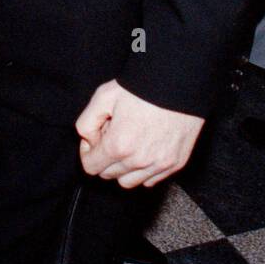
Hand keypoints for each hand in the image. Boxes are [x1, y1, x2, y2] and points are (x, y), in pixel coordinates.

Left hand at [75, 79, 203, 187]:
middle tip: (114, 134)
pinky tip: (145, 148)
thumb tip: (89, 142)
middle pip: (109, 175)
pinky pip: (152, 179)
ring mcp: (159, 164)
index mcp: (118, 145)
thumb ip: (86, 123)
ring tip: (130, 142)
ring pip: (130, 182)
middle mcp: (139, 161)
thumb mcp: (103, 96)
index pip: (91, 167)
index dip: (88, 152)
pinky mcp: (176, 163)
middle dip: (106, 157)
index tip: (95, 139)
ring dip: (124, 168)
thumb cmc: (141, 86)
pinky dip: (144, 170)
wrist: (178, 81)